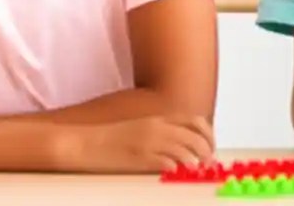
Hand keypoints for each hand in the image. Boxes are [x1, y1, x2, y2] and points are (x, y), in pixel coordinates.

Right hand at [62, 114, 215, 173]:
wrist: (82, 143)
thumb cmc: (108, 140)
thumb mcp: (139, 128)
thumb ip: (161, 132)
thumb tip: (182, 145)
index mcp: (158, 119)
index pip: (196, 122)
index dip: (209, 135)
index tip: (210, 148)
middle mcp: (157, 128)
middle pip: (196, 138)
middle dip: (207, 152)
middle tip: (207, 165)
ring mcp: (149, 143)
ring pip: (186, 151)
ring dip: (195, 163)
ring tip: (195, 172)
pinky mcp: (140, 158)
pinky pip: (168, 164)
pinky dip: (178, 170)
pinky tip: (177, 175)